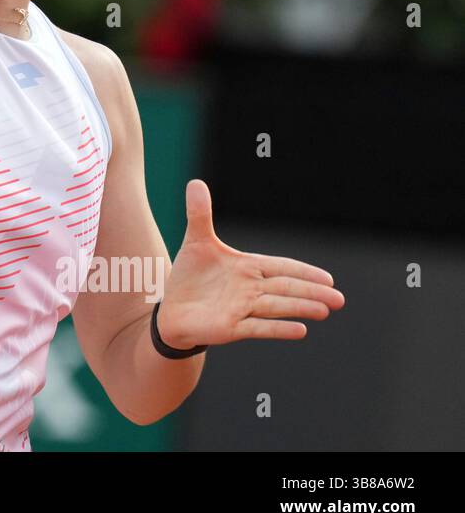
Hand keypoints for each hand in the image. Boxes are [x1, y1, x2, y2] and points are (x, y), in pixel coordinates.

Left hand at [156, 180, 345, 348]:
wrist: (171, 308)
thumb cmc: (191, 276)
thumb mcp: (196, 241)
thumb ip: (200, 213)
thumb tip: (195, 181)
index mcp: (247, 268)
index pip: (281, 267)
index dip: (303, 272)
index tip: (328, 278)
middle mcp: (250, 289)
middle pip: (285, 288)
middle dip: (311, 291)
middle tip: (339, 299)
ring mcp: (242, 309)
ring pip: (276, 307)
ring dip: (300, 308)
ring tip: (324, 310)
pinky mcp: (230, 328)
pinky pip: (258, 328)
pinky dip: (278, 329)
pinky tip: (301, 331)